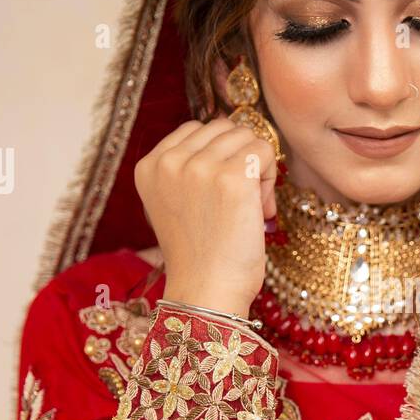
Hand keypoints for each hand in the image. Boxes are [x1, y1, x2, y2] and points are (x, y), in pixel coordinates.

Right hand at [133, 116, 277, 316]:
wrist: (206, 291)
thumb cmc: (201, 255)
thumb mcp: (178, 203)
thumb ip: (190, 168)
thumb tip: (238, 134)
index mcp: (149, 166)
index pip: (197, 129)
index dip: (218, 157)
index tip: (217, 195)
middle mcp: (168, 160)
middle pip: (224, 128)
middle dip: (238, 159)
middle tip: (239, 203)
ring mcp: (200, 166)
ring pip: (247, 136)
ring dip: (256, 168)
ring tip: (248, 206)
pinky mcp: (232, 177)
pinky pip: (265, 151)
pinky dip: (270, 178)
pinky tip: (259, 209)